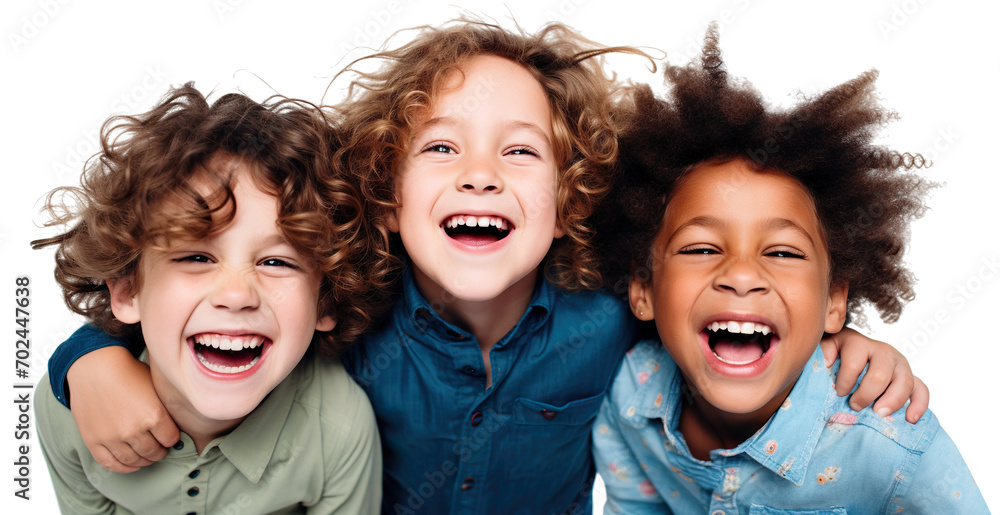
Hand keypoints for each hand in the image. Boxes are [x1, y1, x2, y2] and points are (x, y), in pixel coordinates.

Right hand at [66, 346, 179, 472]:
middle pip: (153, 452)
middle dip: (160, 452)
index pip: (171, 439)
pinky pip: (110, 463)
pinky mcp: (93, 440)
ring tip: (148, 455)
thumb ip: (166, 407)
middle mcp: (133, 429)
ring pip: (133, 460)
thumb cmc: (129, 372)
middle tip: (160, 448)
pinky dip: (123, 467)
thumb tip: (177, 426)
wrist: (95, 366)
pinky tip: (131, 464)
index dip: (172, 438)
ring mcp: (112, 437)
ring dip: (144, 461)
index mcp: (154, 414)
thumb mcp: (156, 386)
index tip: (170, 436)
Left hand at [819, 327, 928, 423]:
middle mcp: (882, 351)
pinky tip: (910, 419)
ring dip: (892, 401)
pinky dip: (919, 405)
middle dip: (866, 395)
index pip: (854, 363)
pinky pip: (921, 390)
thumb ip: (823, 352)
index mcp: (859, 343)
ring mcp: (899, 364)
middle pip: (880, 375)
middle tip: (855, 406)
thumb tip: (827, 362)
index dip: (845, 382)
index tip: (838, 393)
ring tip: (878, 414)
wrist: (851, 351)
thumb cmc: (835, 354)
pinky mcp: (910, 377)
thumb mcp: (825, 348)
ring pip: (904, 382)